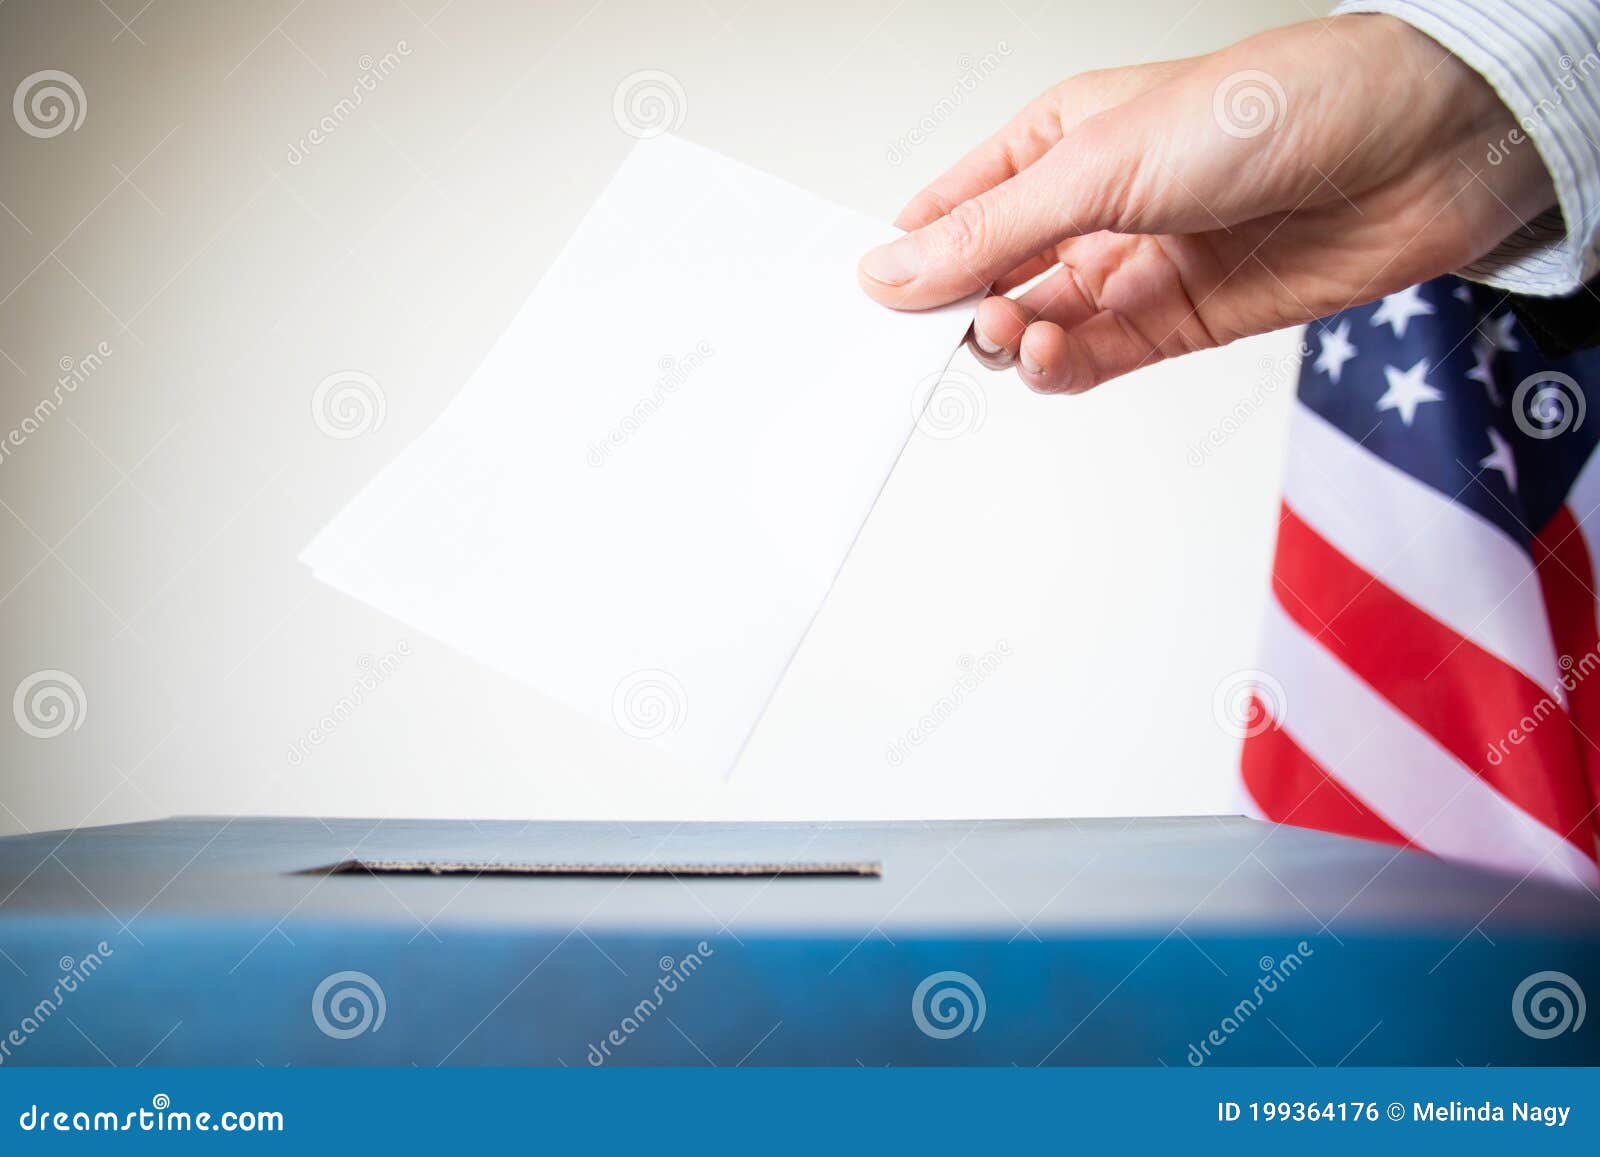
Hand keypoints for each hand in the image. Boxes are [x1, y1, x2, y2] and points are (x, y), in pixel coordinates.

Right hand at [857, 15, 1557, 392]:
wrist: (1416, 151)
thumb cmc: (1272, 110)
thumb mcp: (1097, 165)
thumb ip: (991, 233)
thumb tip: (892, 271)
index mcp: (1059, 141)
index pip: (958, 211)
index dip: (913, 259)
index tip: (876, 304)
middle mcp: (1092, 206)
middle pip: (992, 279)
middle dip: (962, 310)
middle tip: (949, 329)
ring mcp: (1135, 266)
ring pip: (1040, 328)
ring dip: (1016, 343)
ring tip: (1019, 335)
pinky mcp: (1180, 321)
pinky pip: (1098, 363)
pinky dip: (1065, 373)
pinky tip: (1053, 361)